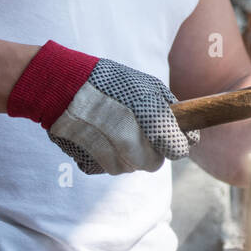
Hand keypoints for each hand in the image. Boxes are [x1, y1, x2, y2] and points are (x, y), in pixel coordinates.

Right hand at [7, 41, 196, 174]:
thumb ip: (169, 109)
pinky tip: (99, 136)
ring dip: (127, 154)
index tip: (169, 137)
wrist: (64, 86)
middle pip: (154, 164)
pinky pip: (107, 168)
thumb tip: (186, 131)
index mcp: (152, 123)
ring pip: (130, 168)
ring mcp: (111, 158)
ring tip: (114, 130)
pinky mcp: (90, 165)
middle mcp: (134, 145)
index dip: (175, 143)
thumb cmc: (110, 82)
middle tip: (138, 132)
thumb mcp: (147, 85)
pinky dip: (106, 157)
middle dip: (151, 151)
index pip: (179, 150)